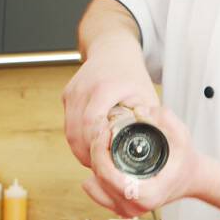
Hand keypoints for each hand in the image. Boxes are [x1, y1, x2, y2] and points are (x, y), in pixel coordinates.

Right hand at [62, 37, 158, 167]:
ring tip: (96, 162)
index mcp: (103, 88)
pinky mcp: (67, 96)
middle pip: (75, 132)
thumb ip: (147, 119)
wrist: (113, 49)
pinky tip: (91, 146)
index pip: (90, 124)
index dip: (95, 147)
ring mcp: (72, 92)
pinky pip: (68, 124)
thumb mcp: (146, 94)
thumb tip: (152, 146)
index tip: (105, 163)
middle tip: (101, 170)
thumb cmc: (132, 73)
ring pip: (69, 131)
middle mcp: (83, 89)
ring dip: (81, 149)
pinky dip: (78, 138)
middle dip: (86, 155)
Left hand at [81, 105, 209, 216]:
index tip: (106, 130)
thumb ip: (164, 118)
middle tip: (104, 130)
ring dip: (95, 162)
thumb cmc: (186, 160)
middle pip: (97, 178)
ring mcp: (126, 210)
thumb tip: (138, 110)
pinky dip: (97, 173)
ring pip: (93, 185)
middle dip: (96, 150)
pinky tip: (107, 158)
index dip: (100, 149)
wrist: (192, 179)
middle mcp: (134, 207)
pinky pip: (96, 190)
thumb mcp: (181, 135)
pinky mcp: (120, 208)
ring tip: (105, 144)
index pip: (107, 174)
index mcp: (146, 194)